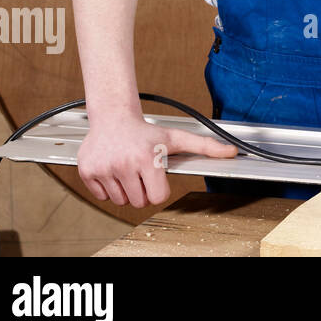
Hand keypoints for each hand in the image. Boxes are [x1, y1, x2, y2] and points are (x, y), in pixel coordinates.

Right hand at [78, 113, 236, 207]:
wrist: (113, 118)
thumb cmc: (147, 131)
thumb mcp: (177, 137)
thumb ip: (205, 146)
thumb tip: (233, 152)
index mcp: (147, 158)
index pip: (157, 197)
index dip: (159, 190)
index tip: (157, 176)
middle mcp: (124, 164)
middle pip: (139, 202)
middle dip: (143, 191)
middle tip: (142, 172)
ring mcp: (104, 169)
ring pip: (120, 201)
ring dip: (126, 190)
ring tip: (128, 169)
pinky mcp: (87, 172)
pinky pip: (101, 197)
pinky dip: (108, 188)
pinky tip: (114, 169)